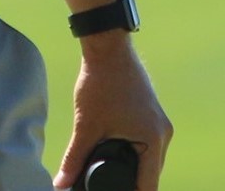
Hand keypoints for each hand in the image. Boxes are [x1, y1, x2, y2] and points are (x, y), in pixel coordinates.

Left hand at [54, 35, 170, 189]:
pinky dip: (136, 156)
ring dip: (134, 171)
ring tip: (109, 177)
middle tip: (106, 188)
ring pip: (150, 161)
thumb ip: (74, 158)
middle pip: (151, 176)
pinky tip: (118, 159)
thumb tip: (60, 184)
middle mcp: (163, 134)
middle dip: (131, 185)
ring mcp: (160, 124)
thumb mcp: (87, 125)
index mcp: (153, 140)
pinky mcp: (153, 116)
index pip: (149, 186)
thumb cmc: (101, 83)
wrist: (110, 47)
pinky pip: (149, 146)